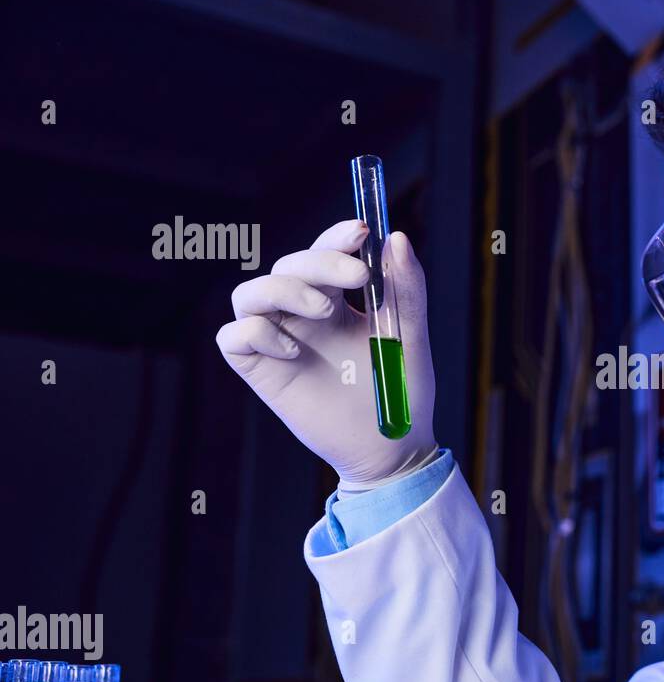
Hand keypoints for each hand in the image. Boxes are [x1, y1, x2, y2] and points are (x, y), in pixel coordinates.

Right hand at [216, 220, 438, 487]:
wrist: (392, 448)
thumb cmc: (402, 391)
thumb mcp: (411, 334)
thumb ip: (406, 288)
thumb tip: (396, 238)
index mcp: (338, 300)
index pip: (323, 253)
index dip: (334, 237)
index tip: (359, 233)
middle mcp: (303, 315)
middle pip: (287, 266)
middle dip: (319, 262)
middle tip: (358, 278)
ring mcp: (279, 340)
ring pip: (250, 293)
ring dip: (283, 289)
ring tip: (324, 310)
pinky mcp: (262, 370)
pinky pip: (234, 336)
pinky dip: (256, 332)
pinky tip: (294, 351)